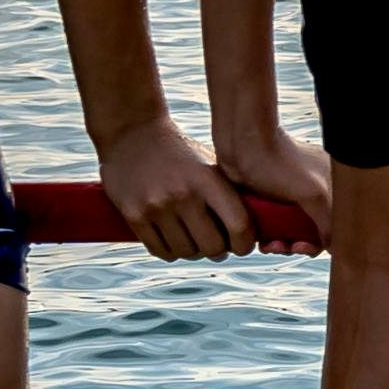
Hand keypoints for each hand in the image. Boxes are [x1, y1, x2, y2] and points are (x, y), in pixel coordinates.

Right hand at [97, 117, 256, 262]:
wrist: (131, 135)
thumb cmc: (180, 153)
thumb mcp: (209, 165)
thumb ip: (229, 194)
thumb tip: (257, 230)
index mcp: (208, 179)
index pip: (238, 226)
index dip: (245, 244)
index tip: (243, 245)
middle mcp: (183, 194)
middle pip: (213, 247)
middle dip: (219, 251)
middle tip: (217, 244)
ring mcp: (156, 207)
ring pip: (186, 252)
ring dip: (194, 251)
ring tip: (194, 239)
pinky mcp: (134, 216)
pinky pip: (160, 251)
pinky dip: (171, 252)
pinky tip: (174, 240)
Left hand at [217, 115, 337, 252]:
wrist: (242, 146)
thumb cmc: (279, 163)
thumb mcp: (313, 196)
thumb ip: (329, 223)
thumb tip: (334, 248)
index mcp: (332, 186)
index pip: (336, 224)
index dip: (321, 242)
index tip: (302, 247)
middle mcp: (315, 192)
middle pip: (314, 230)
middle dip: (299, 244)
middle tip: (286, 247)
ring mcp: (293, 196)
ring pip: (293, 230)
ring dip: (283, 243)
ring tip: (270, 245)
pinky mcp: (273, 199)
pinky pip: (276, 225)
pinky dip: (271, 235)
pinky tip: (263, 239)